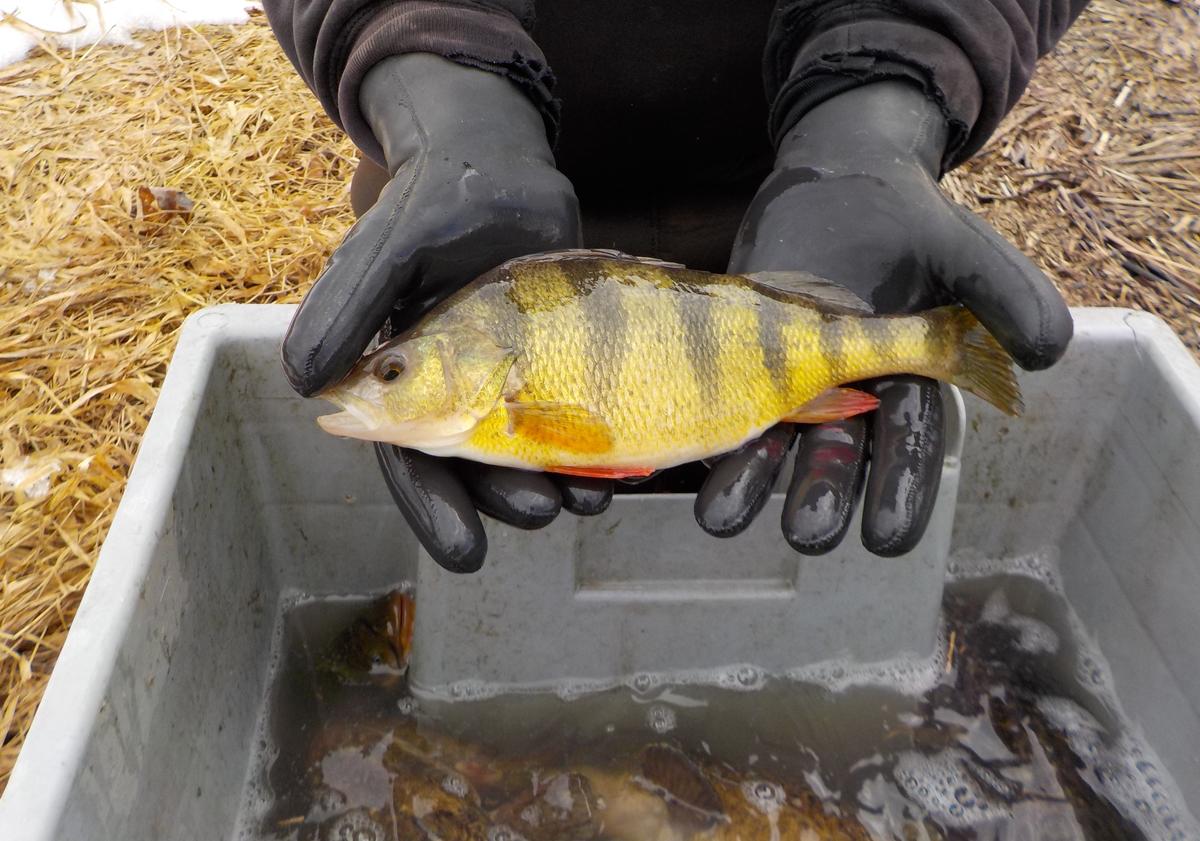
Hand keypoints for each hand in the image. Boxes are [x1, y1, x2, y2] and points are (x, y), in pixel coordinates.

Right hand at [283, 54, 611, 572]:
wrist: (496, 162)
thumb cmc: (432, 199)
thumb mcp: (389, 246)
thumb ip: (349, 306)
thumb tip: (303, 382)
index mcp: (403, 376)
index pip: (409, 456)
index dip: (433, 506)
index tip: (463, 551)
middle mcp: (455, 386)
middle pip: (477, 464)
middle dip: (506, 496)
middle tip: (541, 510)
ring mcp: (509, 375)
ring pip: (529, 447)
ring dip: (556, 478)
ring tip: (589, 497)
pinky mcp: (557, 358)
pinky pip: (577, 411)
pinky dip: (595, 439)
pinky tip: (621, 458)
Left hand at [695, 81, 1071, 555]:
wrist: (839, 179)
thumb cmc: (911, 220)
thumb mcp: (966, 250)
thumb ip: (1007, 296)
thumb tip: (1045, 352)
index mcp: (911, 380)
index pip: (910, 445)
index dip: (901, 490)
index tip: (886, 536)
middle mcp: (852, 393)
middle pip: (839, 456)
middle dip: (823, 495)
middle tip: (806, 534)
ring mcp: (795, 378)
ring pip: (775, 439)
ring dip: (752, 479)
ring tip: (722, 517)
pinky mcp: (746, 357)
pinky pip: (726, 397)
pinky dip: (709, 430)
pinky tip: (685, 462)